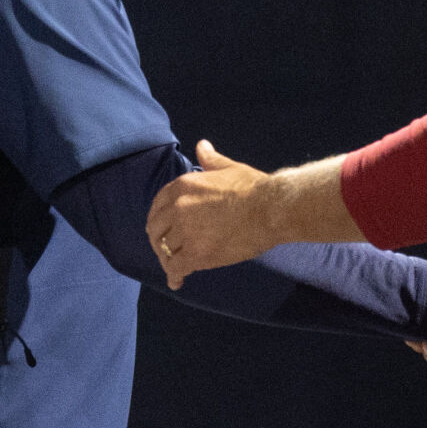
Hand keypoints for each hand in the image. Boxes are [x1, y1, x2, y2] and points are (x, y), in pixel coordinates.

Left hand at [146, 141, 275, 288]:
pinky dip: (174, 276)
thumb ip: (210, 160)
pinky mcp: (196, 253)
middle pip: (156, 230)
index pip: (157, 206)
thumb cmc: (253, 187)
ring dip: (167, 260)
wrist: (270, 209)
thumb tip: (202, 145)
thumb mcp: (227, 168)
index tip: (163, 229)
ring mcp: (185, 232)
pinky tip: (177, 282)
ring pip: (164, 250)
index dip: (159, 220)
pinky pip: (175, 268)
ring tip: (174, 267)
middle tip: (167, 251)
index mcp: (182, 186)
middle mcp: (177, 208)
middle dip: (159, 241)